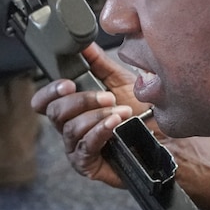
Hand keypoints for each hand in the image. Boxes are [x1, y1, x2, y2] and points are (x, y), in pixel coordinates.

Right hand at [30, 43, 152, 187]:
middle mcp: (69, 129)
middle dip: (81, 101)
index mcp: (72, 109)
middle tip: (107, 96)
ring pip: (70, 129)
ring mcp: (76, 148)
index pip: (44, 102)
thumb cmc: (142, 113)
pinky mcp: (87, 165)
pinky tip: (114, 123)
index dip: (50, 92)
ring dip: (96, 116)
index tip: (68, 83)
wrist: (165, 140)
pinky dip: (99, 131)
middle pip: (55, 113)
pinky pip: (84, 146)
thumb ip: (98, 63)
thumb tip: (84, 44)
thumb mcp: (120, 82)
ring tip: (121, 111)